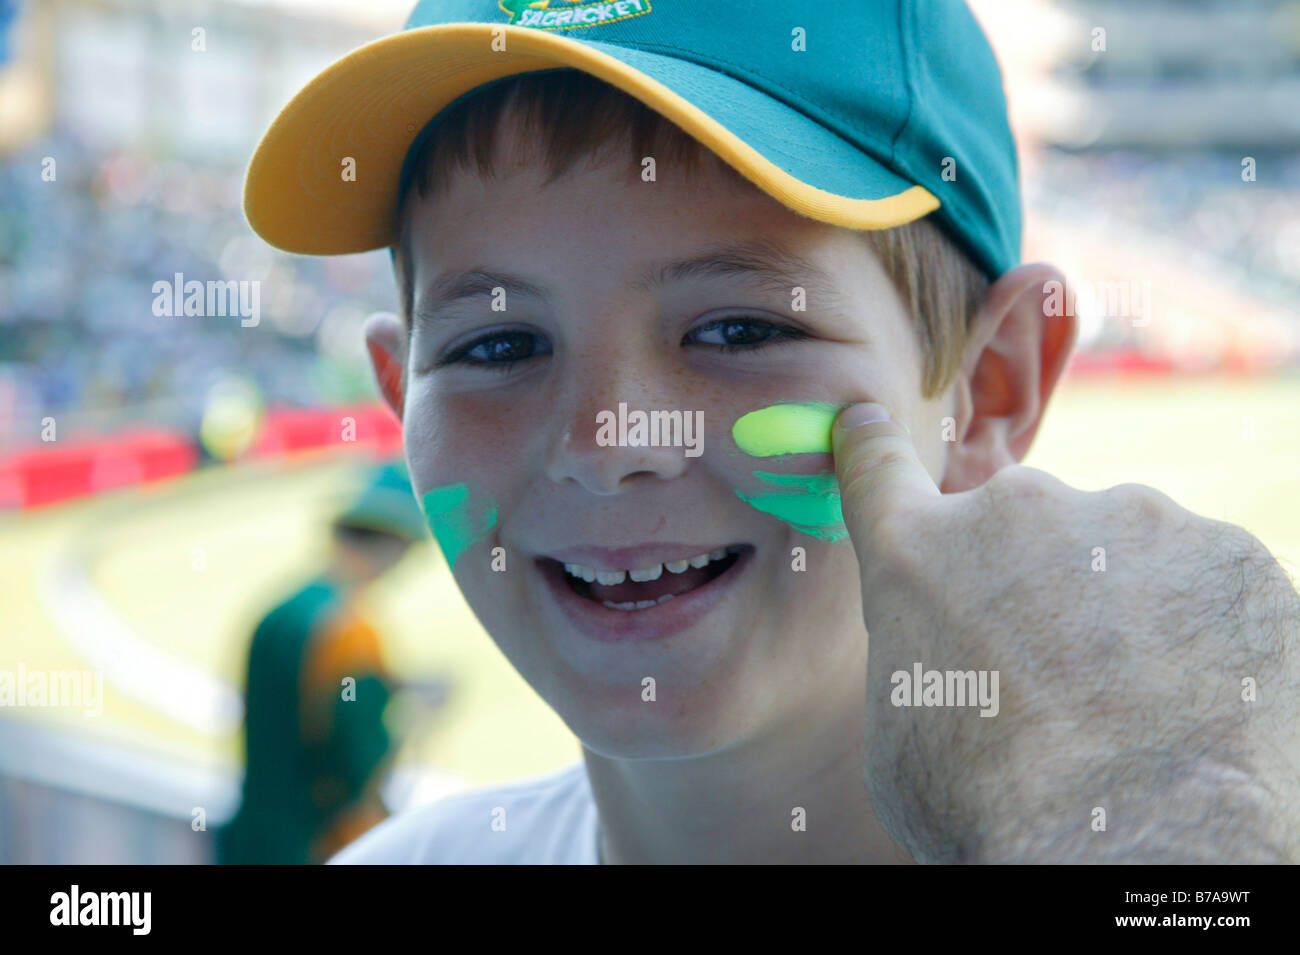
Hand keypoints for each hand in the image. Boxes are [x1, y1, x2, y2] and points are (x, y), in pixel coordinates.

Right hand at [831, 402, 1299, 862]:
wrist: (1133, 846)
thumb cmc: (990, 809)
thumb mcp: (902, 726)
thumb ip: (921, 643)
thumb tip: (953, 637)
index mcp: (919, 554)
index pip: (878, 469)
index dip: (869, 447)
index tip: (865, 427)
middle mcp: (1018, 510)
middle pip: (1021, 528)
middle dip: (1034, 585)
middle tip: (1054, 676)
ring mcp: (1132, 521)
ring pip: (1119, 549)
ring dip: (1119, 604)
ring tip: (1130, 701)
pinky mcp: (1229, 555)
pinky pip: (1203, 581)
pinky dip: (1198, 629)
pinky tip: (1188, 699)